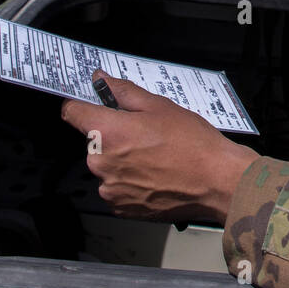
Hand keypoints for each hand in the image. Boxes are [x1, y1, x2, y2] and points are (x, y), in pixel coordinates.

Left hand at [60, 73, 256, 224]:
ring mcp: (109, 188)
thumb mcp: (159, 106)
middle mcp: (100, 162)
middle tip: (144, 135)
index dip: (82, 105)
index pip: (72, 112)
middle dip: (113, 135)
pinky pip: (116, 187)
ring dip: (122, 160)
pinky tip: (154, 175)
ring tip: (154, 158)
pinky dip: (130, 181)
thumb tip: (102, 80)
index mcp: (107, 132)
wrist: (216, 182)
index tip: (92, 105)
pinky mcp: (120, 207)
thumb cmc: (193, 143)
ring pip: (106, 165)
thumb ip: (123, 92)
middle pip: (93, 141)